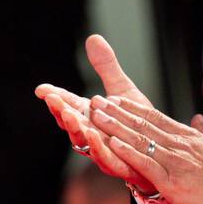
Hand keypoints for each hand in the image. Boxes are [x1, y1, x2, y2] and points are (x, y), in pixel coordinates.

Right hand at [35, 34, 159, 195]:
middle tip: (53, 99)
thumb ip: (107, 68)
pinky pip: (106, 158)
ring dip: (75, 128)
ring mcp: (103, 151)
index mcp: (90, 116)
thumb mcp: (123, 90)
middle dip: (61, 111)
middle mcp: (92, 134)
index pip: (69, 105)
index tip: (42, 89)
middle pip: (71, 123)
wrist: (160, 151)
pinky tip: (94, 134)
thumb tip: (93, 38)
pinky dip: (99, 148)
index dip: (55, 97)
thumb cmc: (137, 123)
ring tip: (69, 115)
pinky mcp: (119, 165)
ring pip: (84, 142)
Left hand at [90, 96, 202, 203]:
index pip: (155, 117)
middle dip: (117, 113)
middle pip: (142, 125)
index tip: (115, 99)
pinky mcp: (171, 180)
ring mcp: (174, 161)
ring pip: (140, 140)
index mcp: (187, 136)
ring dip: (116, 128)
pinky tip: (113, 144)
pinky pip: (146, 163)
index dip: (132, 108)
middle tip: (96, 102)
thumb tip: (197, 117)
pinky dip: (129, 153)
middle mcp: (178, 144)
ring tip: (97, 117)